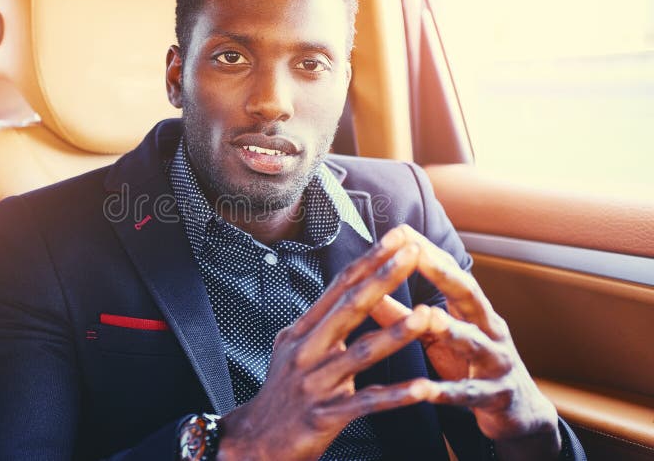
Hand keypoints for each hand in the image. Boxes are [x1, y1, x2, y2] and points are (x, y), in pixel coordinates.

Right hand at [217, 238, 435, 460]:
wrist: (253, 441)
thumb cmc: (280, 394)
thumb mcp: (292, 349)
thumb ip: (320, 323)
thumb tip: (346, 296)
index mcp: (303, 331)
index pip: (339, 288)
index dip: (369, 261)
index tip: (395, 239)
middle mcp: (307, 351)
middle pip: (349, 308)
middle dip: (383, 279)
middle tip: (412, 254)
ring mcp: (315, 383)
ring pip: (361, 354)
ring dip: (396, 334)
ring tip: (426, 315)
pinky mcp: (325, 417)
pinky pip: (366, 404)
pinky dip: (396, 395)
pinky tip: (422, 388)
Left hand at [370, 225, 562, 458]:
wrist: (519, 411)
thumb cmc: (469, 364)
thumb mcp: (437, 336)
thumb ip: (402, 314)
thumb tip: (365, 289)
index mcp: (472, 310)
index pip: (450, 272)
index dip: (427, 251)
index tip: (401, 231)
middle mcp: (488, 328)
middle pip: (468, 296)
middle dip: (444, 274)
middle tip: (417, 255)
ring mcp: (496, 361)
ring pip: (474, 342)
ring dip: (451, 328)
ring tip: (428, 316)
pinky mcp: (495, 397)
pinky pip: (468, 394)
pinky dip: (447, 392)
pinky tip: (425, 391)